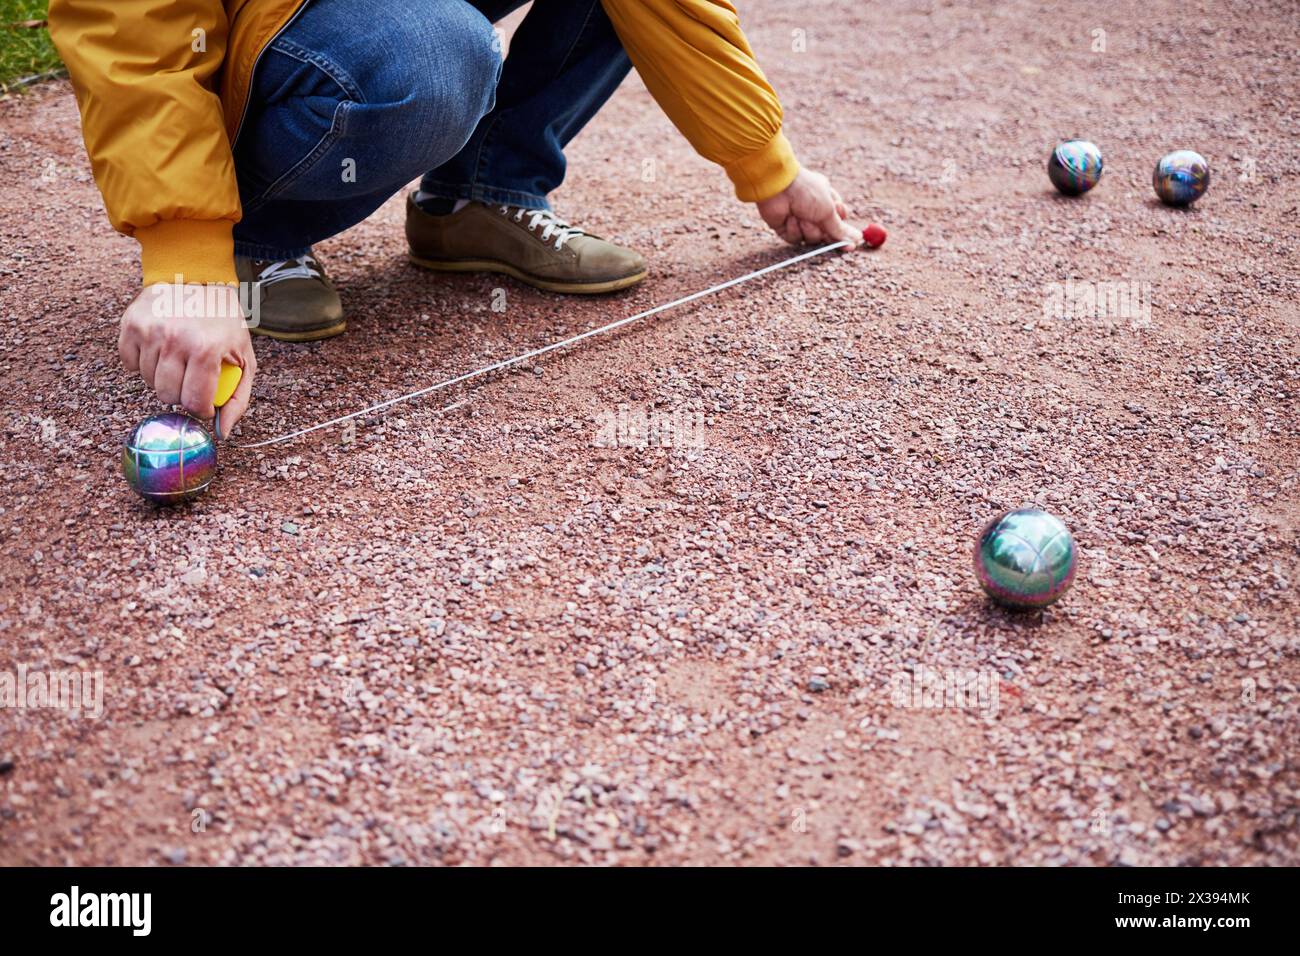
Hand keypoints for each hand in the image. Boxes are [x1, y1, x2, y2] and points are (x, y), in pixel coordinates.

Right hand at [119, 283, 255, 437]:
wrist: (198, 278)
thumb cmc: (224, 323)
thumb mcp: (244, 357)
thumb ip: (238, 398)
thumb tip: (222, 431)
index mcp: (206, 349)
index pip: (194, 402)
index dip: (201, 410)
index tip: (205, 403)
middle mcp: (175, 339)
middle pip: (167, 396)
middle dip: (181, 395)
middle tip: (191, 379)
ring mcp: (149, 331)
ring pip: (148, 382)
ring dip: (163, 378)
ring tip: (179, 359)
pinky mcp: (130, 324)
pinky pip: (130, 364)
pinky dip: (143, 364)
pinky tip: (159, 350)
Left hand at [756, 168, 857, 247]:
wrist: (779, 188)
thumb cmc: (807, 192)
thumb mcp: (828, 210)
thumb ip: (840, 229)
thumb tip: (857, 240)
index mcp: (828, 201)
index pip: (840, 223)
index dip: (840, 230)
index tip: (843, 236)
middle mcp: (815, 212)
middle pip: (826, 235)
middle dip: (823, 231)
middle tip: (817, 220)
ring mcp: (800, 221)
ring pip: (811, 239)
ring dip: (807, 229)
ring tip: (800, 215)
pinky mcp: (786, 229)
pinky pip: (795, 239)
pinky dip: (793, 230)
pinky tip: (789, 218)